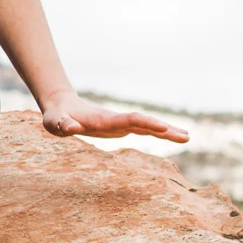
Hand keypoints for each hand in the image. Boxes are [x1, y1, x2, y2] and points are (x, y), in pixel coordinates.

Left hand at [39, 89, 189, 144]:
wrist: (61, 106)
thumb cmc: (56, 117)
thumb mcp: (55, 123)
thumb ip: (63, 125)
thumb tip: (73, 128)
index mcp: (104, 120)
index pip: (130, 120)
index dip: (146, 123)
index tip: (163, 128)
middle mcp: (116, 120)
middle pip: (145, 122)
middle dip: (164, 129)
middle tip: (186, 136)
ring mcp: (121, 123)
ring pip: (147, 126)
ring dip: (166, 131)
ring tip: (187, 136)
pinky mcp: (121, 128)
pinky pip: (144, 130)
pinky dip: (159, 133)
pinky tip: (174, 135)